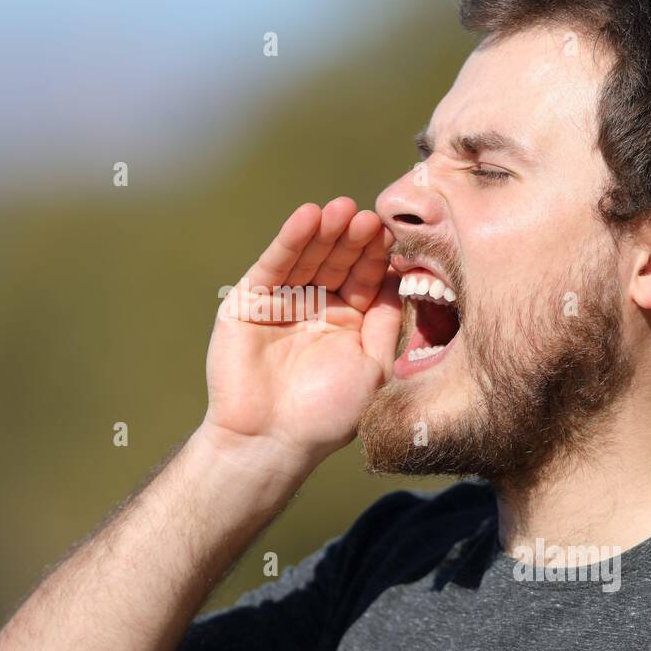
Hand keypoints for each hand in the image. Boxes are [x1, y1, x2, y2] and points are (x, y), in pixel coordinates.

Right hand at [201, 197, 400, 468]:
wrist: (271, 441)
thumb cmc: (328, 414)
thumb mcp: (374, 366)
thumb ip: (386, 321)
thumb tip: (400, 276)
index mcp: (347, 321)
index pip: (364, 277)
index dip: (376, 255)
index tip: (390, 232)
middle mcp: (315, 306)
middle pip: (336, 260)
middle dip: (351, 238)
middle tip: (366, 217)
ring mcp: (282, 301)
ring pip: (306, 257)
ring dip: (323, 231)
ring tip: (339, 209)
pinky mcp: (250, 301)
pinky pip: (273, 265)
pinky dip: (290, 240)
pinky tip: (307, 218)